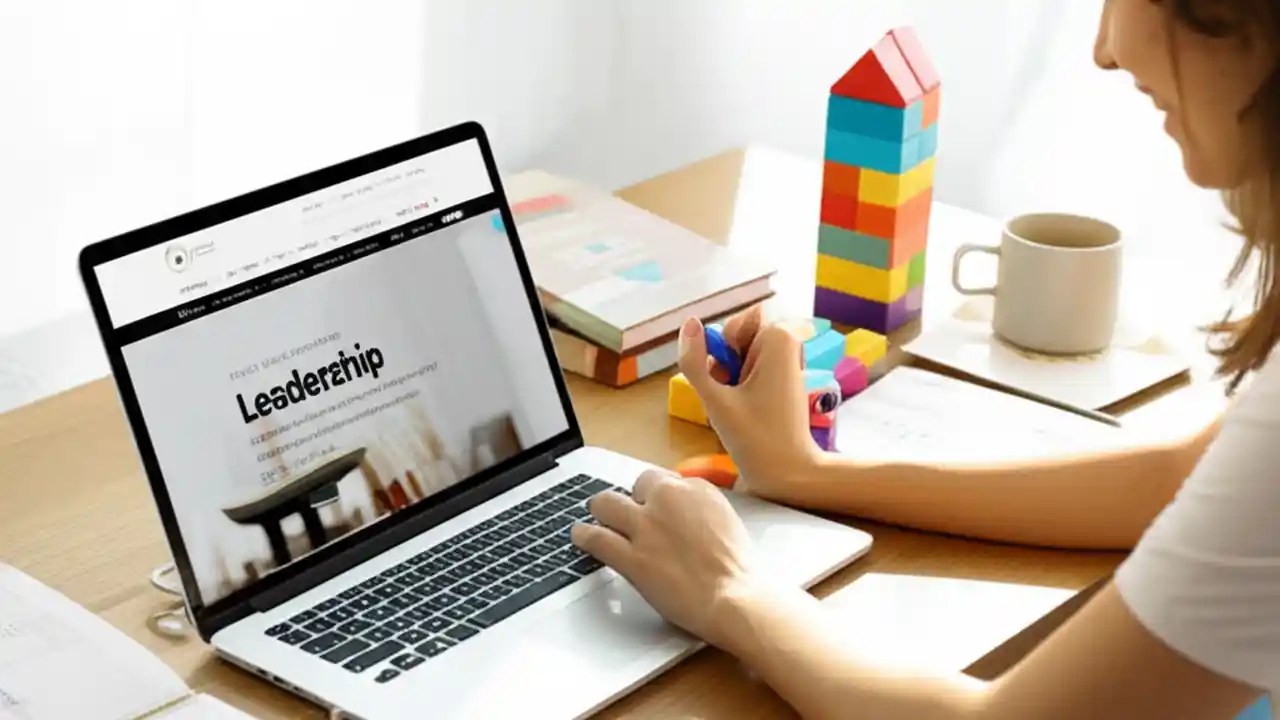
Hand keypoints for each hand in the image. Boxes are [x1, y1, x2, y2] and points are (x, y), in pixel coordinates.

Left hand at [571, 469, 754, 647]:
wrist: (735, 599)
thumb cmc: (738, 570)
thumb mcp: (727, 522)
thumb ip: (699, 510)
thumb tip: (682, 515)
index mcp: (696, 488)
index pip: (662, 480)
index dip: (654, 496)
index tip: (651, 506)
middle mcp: (668, 499)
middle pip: (634, 485)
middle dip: (631, 499)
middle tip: (629, 515)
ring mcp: (646, 526)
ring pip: (606, 504)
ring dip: (601, 512)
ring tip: (597, 519)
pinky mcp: (631, 556)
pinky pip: (595, 538)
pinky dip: (584, 536)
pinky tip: (580, 537)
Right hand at [678, 315, 820, 501]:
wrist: (788, 471)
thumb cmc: (755, 439)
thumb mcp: (715, 400)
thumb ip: (694, 362)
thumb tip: (689, 323)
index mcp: (778, 338)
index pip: (735, 322)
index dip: (722, 347)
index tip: (728, 377)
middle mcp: (788, 342)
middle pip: (737, 336)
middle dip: (725, 362)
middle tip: (730, 393)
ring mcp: (787, 360)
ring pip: (740, 353)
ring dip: (729, 375)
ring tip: (737, 404)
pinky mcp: (784, 376)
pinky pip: (750, 366)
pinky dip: (740, 383)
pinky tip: (744, 408)